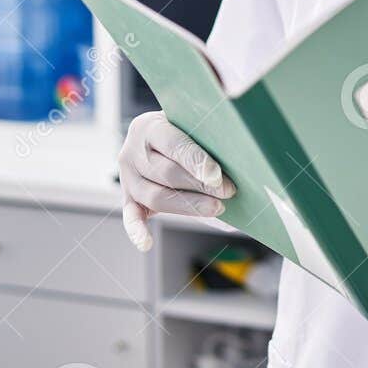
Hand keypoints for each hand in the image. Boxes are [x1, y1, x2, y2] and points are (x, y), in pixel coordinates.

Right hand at [117, 111, 235, 250]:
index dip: (196, 161)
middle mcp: (131, 152)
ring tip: (217, 208)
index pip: (173, 145)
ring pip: (156, 197)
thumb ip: (207, 135)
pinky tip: (146, 244)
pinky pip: (130, 217)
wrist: (159, 137)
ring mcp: (128, 178)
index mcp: (148, 127)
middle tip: (228, 191)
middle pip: (166, 174)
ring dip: (189, 206)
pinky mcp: (128, 199)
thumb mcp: (192, 123)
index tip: (217, 175)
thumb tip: (239, 157)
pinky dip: (137, 231)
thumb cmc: (185, 130)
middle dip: (200, 185)